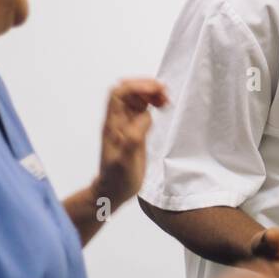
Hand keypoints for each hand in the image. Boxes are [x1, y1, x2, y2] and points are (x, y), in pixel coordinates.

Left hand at [94, 78, 169, 208]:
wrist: (112, 191)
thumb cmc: (118, 178)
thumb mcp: (125, 160)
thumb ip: (134, 136)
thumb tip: (145, 116)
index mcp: (113, 124)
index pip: (120, 93)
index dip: (137, 86)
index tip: (156, 90)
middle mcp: (118, 121)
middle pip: (128, 91)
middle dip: (146, 87)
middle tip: (164, 94)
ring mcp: (126, 125)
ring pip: (136, 98)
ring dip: (151, 94)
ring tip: (165, 101)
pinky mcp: (134, 131)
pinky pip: (142, 109)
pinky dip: (153, 104)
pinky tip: (162, 108)